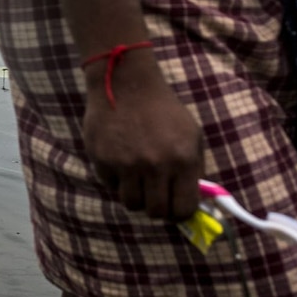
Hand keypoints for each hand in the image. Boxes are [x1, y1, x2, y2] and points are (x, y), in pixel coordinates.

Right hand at [81, 53, 202, 221]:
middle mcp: (155, 165)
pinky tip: (120, 159)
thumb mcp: (191, 135)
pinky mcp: (103, 160)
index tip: (174, 208)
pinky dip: (116, 178)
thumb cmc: (163, 109)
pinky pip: (111, 185)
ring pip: (131, 203)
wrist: (126, 83)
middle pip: (155, 212)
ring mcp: (126, 164)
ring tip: (136, 179)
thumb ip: (193, 170)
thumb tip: (191, 202)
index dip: (179, 213)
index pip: (183, 209)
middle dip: (156, 208)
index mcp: (183, 160)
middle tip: (154, 196)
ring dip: (135, 195)